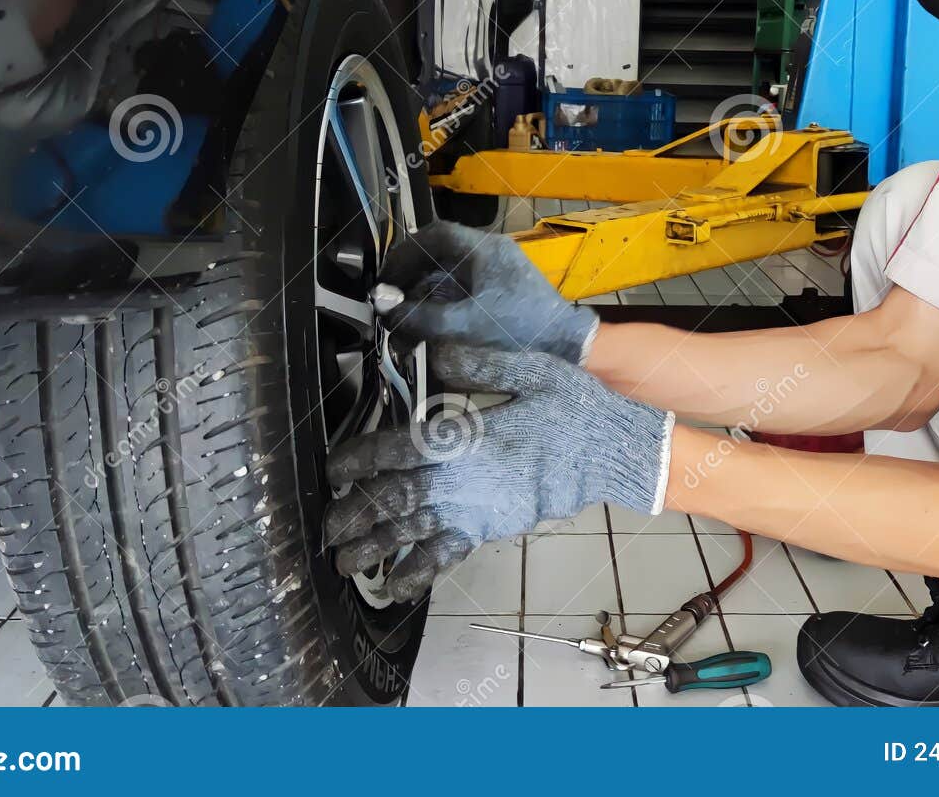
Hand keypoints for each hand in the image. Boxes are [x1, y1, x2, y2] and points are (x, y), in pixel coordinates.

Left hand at [323, 344, 672, 601]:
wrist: (613, 451)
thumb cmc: (572, 407)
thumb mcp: (530, 369)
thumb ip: (476, 364)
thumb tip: (429, 353)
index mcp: (467, 437)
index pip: (399, 450)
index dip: (360, 459)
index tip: (333, 468)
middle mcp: (465, 480)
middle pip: (396, 499)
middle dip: (356, 513)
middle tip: (325, 525)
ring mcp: (478, 509)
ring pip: (414, 532)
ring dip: (374, 547)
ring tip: (342, 561)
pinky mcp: (492, 528)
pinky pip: (448, 555)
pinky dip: (418, 573)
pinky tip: (392, 584)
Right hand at [381, 221, 599, 365]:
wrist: (568, 350)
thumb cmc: (520, 332)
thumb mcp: (465, 326)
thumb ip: (422, 317)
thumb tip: (383, 307)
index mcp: (485, 250)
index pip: (435, 236)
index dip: (405, 254)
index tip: (386, 279)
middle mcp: (489, 256)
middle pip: (437, 257)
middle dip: (409, 281)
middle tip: (388, 304)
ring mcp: (494, 276)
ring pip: (446, 279)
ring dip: (421, 300)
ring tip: (402, 328)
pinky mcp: (497, 297)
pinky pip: (458, 296)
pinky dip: (438, 311)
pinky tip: (424, 334)